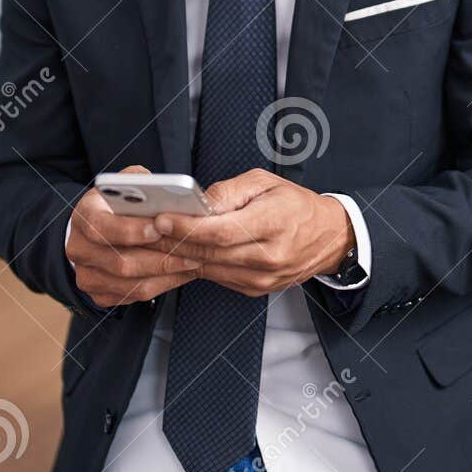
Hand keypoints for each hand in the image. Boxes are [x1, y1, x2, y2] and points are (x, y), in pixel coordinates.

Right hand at [66, 165, 200, 307]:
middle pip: (120, 262)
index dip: (130, 230)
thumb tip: (163, 191)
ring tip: (192, 263)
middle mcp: (79, 248)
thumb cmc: (117, 204)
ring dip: (166, 275)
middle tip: (191, 251)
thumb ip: (140, 183)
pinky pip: (134, 296)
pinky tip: (180, 273)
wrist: (97, 230)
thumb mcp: (125, 184)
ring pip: (131, 284)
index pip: (101, 227)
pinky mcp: (98, 294)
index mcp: (84, 216)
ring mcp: (87, 275)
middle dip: (161, 258)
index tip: (159, 227)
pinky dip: (162, 286)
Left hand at [151, 168, 354, 296]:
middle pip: (209, 253)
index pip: (221, 232)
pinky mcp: (253, 289)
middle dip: (172, 241)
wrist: (328, 238)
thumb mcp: (266, 183)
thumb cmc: (296, 206)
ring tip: (153, 239)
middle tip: (143, 228)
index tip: (161, 219)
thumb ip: (229, 192)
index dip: (187, 228)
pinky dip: (195, 264)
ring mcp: (260, 278)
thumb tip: (196, 203)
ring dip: (178, 255)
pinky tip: (179, 252)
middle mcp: (267, 257)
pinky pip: (216, 277)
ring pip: (208, 268)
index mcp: (273, 225)